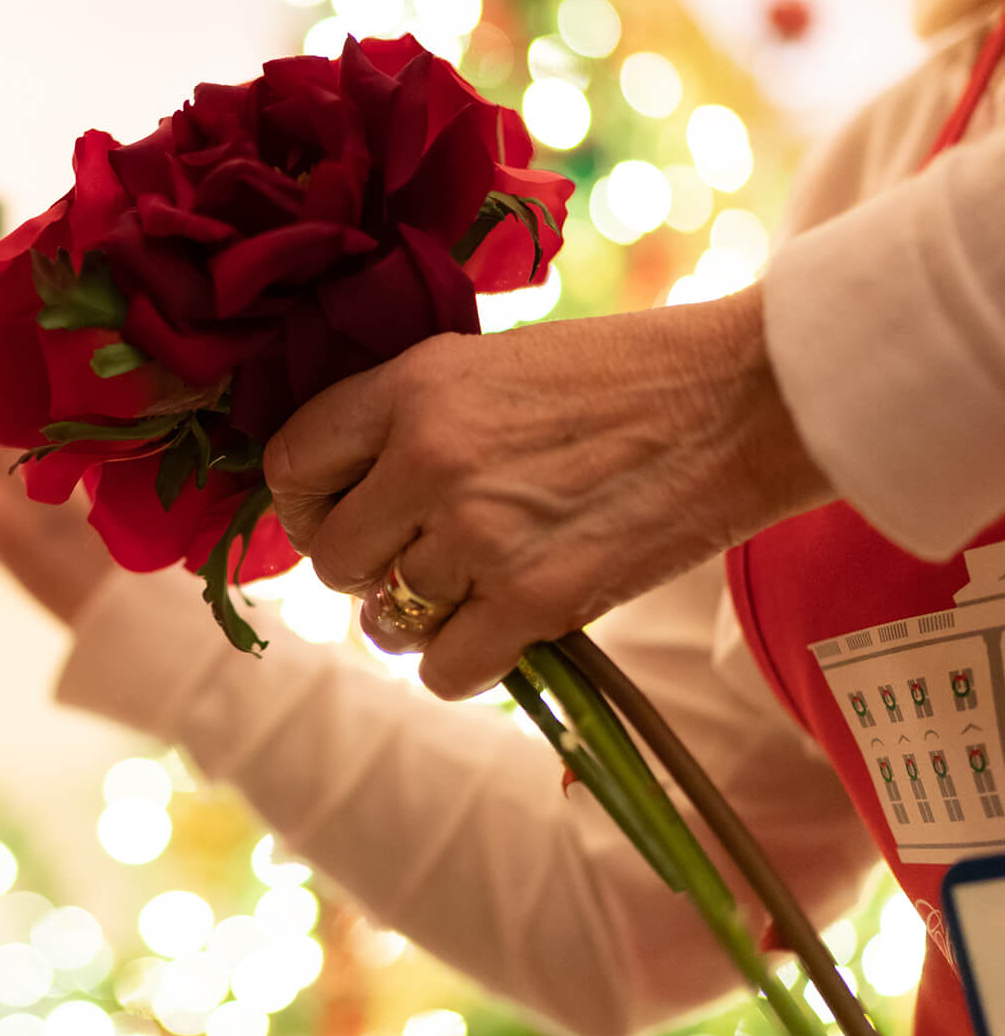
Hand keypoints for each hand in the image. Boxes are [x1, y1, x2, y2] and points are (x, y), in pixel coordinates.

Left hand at [263, 285, 832, 698]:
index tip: (336, 513)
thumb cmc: (620, 375)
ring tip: (468, 592)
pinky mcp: (537, 601)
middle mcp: (430, 459)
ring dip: (417, 620)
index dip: (304, 502)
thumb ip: (410, 420)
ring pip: (386, 623)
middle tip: (415, 558)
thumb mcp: (490, 363)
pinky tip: (496, 634)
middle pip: (331, 559)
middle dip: (364, 570)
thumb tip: (345, 497)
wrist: (745, 397)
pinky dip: (463, 665)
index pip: (290, 464)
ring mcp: (481, 535)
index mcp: (412, 387)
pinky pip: (444, 671)